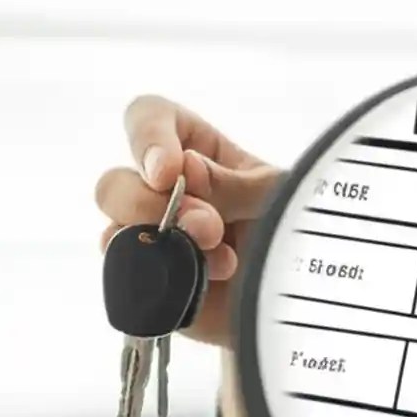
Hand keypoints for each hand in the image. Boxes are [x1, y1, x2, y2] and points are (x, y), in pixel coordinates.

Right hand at [95, 94, 283, 348]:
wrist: (301, 299)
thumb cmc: (292, 233)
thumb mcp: (279, 197)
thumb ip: (236, 183)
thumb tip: (188, 168)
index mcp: (196, 151)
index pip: (149, 117)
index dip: (147, 138)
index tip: (167, 172)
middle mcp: (163, 192)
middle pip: (115, 182)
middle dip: (156, 207)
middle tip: (210, 228)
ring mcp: (151, 238)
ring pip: (115, 232)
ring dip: (165, 246)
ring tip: (225, 262)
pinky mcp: (151, 280)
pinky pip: (128, 277)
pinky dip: (163, 280)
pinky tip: (203, 284)